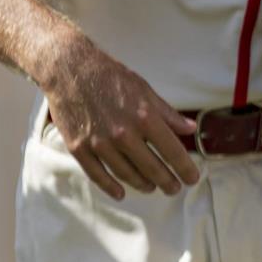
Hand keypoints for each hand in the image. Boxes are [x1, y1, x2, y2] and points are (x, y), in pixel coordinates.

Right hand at [35, 29, 199, 200]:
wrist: (69, 69)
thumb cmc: (109, 76)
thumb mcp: (144, 89)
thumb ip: (168, 113)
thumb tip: (190, 128)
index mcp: (144, 117)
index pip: (172, 151)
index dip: (185, 168)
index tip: (192, 178)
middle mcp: (124, 134)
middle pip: (152, 169)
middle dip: (167, 182)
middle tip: (174, 188)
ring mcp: (100, 143)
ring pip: (127, 175)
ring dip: (143, 185)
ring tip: (151, 187)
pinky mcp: (79, 148)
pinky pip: (98, 176)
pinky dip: (111, 187)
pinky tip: (121, 193)